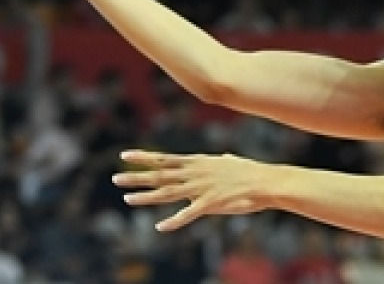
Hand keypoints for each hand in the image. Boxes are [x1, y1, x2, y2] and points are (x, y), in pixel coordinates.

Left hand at [114, 150, 268, 231]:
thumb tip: (221, 157)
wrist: (267, 182)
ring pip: (169, 193)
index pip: (165, 159)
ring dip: (147, 197)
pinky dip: (174, 221)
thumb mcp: (231, 162)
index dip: (144, 158)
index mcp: (199, 162)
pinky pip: (189, 214)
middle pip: (161, 175)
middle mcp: (196, 173)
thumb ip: (220, 161)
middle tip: (116, 178)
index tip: (125, 156)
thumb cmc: (251, 172)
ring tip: (128, 199)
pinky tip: (160, 227)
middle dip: (138, 177)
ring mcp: (202, 188)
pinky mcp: (211, 202)